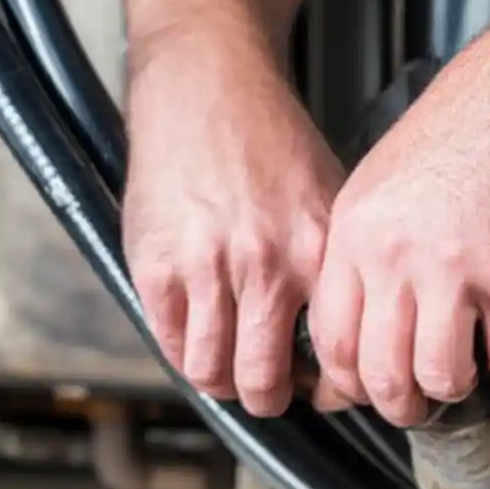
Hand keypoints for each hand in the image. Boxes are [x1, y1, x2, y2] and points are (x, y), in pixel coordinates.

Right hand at [124, 26, 343, 415]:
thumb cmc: (265, 140)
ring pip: (213, 372)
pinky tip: (195, 336)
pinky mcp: (157, 267)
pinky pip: (171, 343)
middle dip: (267, 399)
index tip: (319, 389)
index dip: (328, 390)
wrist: (204, 90)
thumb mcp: (327, 198)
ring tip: (227, 371)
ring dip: (221, 382)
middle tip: (267, 392)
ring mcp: (206, 269)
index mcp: (318, 251)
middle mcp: (265, 265)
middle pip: (265, 383)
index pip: (332, 358)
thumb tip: (330, 340)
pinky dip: (183, 353)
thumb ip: (327, 268)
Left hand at [310, 23, 489, 425]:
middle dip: (399, 405)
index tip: (360, 393)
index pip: (332, 343)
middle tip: (413, 403)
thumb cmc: (453, 134)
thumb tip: (354, 331)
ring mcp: (462, 268)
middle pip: (382, 374)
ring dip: (454, 388)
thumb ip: (357, 259)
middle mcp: (399, 257)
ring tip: (461, 373)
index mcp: (355, 238)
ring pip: (443, 377)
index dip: (347, 385)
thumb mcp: (374, 191)